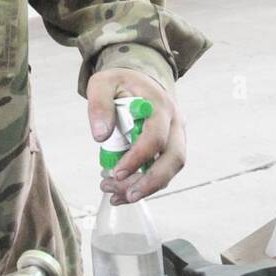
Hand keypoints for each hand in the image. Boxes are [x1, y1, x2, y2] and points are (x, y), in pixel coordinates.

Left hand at [87, 66, 186, 203]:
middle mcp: (175, 122)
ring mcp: (176, 136)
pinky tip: (120, 192)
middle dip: (151, 182)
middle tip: (126, 196)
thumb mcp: (102, 83)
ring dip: (145, 187)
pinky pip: (162, 171)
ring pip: (170, 169)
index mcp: (160, 105)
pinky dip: (144, 185)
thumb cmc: (120, 83)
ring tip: (114, 195)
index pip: (156, 136)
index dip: (138, 157)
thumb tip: (100, 136)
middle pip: (174, 158)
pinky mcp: (170, 148)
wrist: (139, 80)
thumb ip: (99, 105)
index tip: (116, 172)